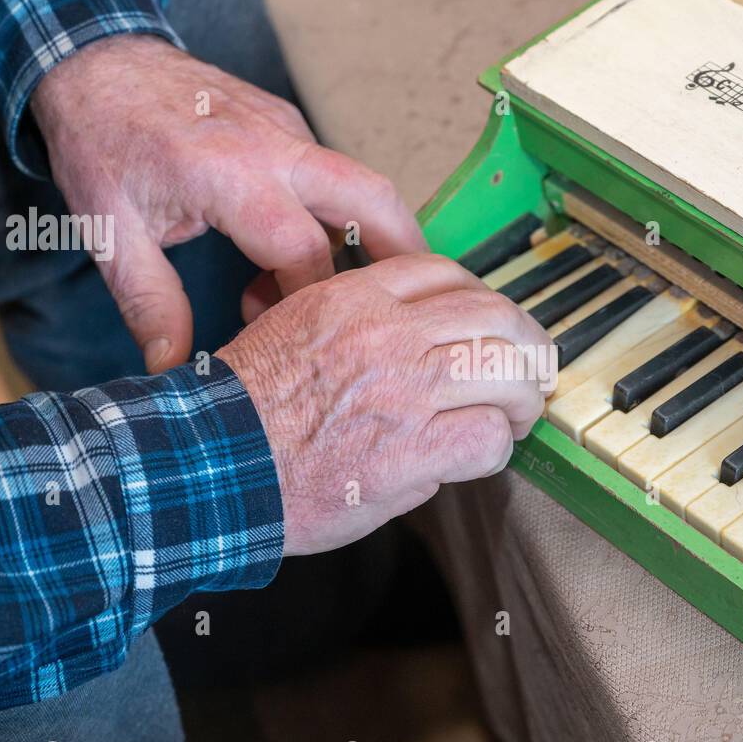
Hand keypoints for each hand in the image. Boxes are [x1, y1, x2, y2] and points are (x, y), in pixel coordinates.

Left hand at [31, 35, 427, 372]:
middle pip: (373, 200)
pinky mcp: (288, 126)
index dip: (306, 305)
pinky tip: (300, 257)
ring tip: (349, 294)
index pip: (304, 253)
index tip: (288, 337)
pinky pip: (333, 177)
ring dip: (371, 240)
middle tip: (417, 306)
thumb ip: (150, 304)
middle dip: (406, 254)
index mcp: (229, 174)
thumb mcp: (110, 230)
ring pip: (363, 187)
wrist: (95, 60)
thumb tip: (173, 370)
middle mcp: (273, 146)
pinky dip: (337, 220)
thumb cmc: (100, 139)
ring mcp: (287, 130)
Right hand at [216, 254, 554, 554]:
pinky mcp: (412, 449)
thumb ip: (354, 327)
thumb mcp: (288, 330)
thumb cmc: (240, 412)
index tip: (489, 325)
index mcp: (353, 298)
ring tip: (517, 414)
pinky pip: (488, 437)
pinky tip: (483, 455)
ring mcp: (404, 390)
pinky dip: (497, 448)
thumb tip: (407, 344)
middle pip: (495, 315)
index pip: (447, 273)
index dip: (482, 300)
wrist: (210, 468)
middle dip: (527, 342)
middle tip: (532, 367)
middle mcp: (386, 333)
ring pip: (507, 371)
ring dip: (522, 397)